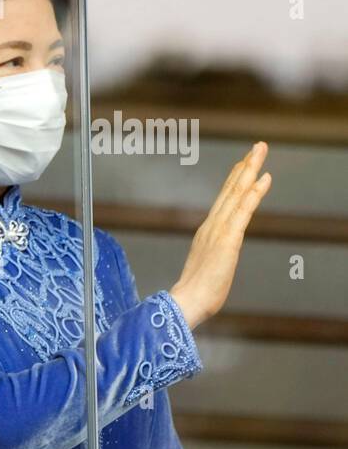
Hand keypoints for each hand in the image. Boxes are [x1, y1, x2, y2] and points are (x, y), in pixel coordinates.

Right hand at [169, 142, 271, 328]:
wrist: (186, 302)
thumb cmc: (196, 293)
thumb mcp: (208, 269)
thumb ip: (211, 259)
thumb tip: (213, 261)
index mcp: (207, 232)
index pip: (224, 201)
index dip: (235, 181)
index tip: (243, 163)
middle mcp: (212, 226)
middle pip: (230, 191)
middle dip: (244, 167)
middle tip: (256, 146)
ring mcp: (219, 231)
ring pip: (237, 194)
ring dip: (249, 171)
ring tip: (259, 151)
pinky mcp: (228, 240)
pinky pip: (243, 211)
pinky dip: (253, 193)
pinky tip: (263, 179)